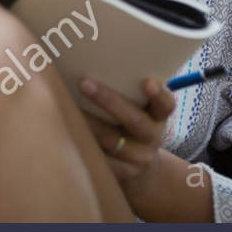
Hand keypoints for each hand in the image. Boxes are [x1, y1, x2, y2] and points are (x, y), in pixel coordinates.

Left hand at [78, 76, 176, 210]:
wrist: (141, 170)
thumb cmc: (130, 125)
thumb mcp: (140, 110)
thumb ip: (126, 91)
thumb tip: (89, 57)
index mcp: (158, 116)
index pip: (165, 104)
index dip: (158, 93)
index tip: (147, 82)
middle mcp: (152, 137)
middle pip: (134, 120)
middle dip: (108, 100)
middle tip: (84, 83)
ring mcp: (139, 158)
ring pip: (111, 141)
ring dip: (88, 123)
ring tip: (66, 106)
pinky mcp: (122, 174)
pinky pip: (101, 161)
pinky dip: (83, 146)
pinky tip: (66, 132)